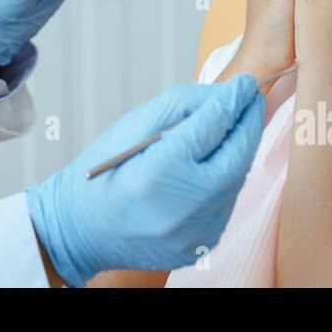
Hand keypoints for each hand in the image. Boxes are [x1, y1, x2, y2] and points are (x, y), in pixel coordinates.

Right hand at [25, 77, 264, 286]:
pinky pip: (224, 205)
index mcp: (160, 169)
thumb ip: (181, 105)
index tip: (245, 84)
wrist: (80, 230)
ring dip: (238, 153)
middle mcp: (183, 206)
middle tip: (251, 100)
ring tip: (234, 129)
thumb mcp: (132, 126)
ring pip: (235, 182)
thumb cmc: (103, 171)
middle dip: (248, 124)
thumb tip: (224, 95)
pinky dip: (225, 181)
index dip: (233, 100)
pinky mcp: (200, 247)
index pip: (212, 125)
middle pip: (237, 156)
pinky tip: (215, 165)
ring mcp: (195, 232)